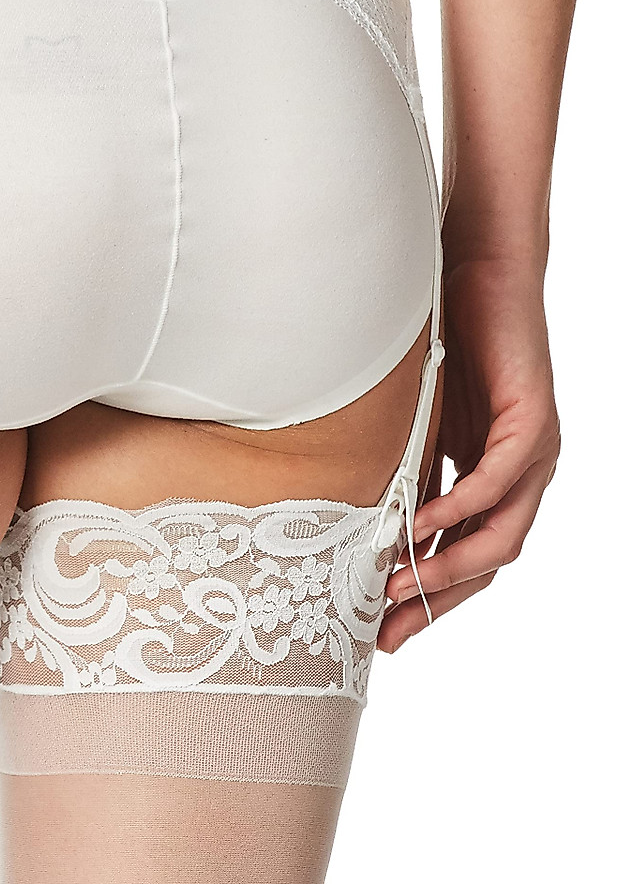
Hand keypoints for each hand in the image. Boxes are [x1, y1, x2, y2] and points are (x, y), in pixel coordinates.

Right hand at [378, 257, 559, 651]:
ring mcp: (534, 454)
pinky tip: (422, 525)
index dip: (429, 597)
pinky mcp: (533, 422)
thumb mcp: (417, 420)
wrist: (480, 268)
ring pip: (502, 535)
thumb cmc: (446, 337)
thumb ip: (406, 469)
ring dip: (449, 567)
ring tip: (400, 590)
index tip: (384, 627)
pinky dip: (460, 509)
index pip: (467, 555)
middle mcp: (523, 476)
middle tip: (389, 633)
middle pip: (487, 562)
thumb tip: (368, 520)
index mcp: (494, 477)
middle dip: (436, 603)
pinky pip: (497, 481)